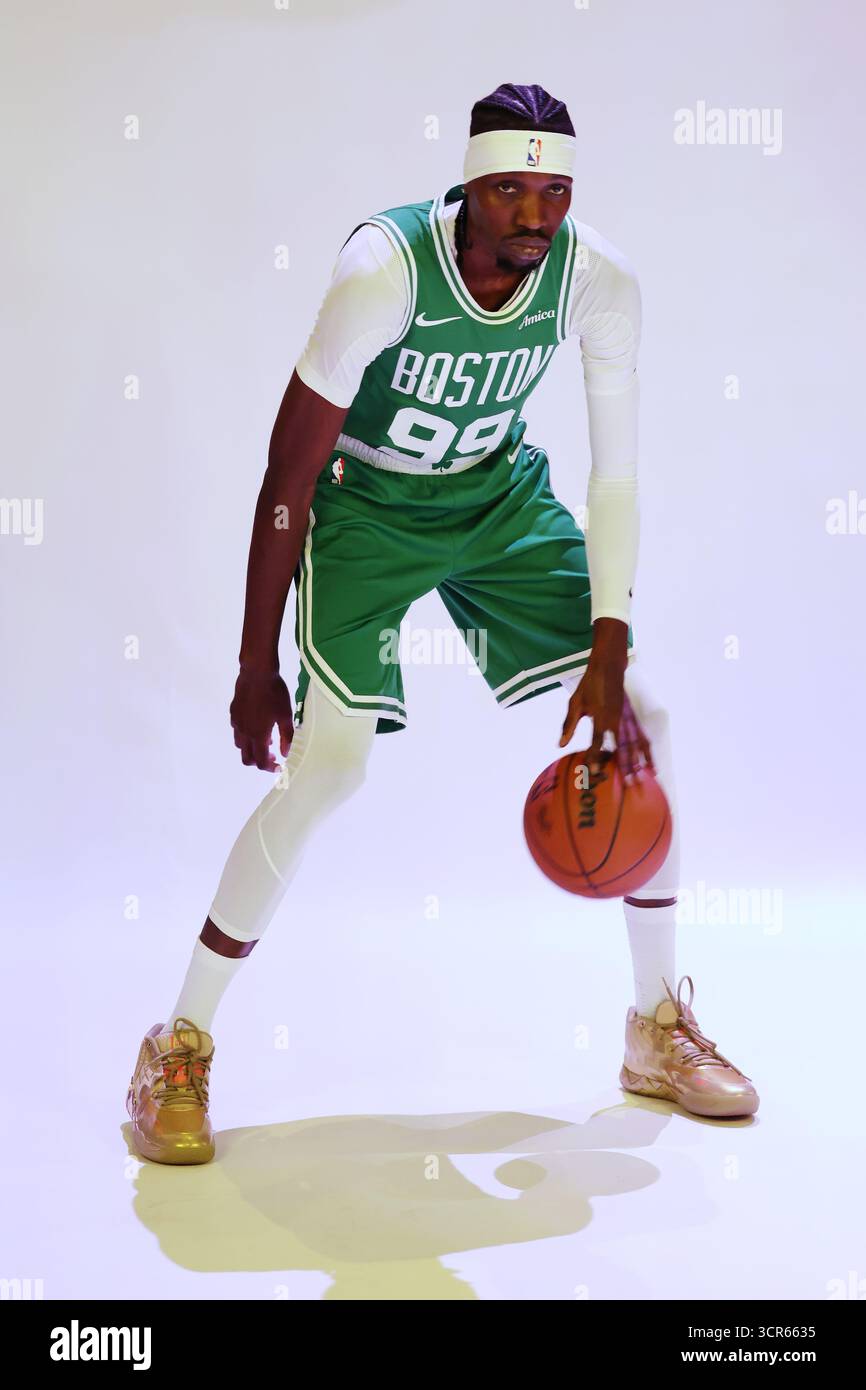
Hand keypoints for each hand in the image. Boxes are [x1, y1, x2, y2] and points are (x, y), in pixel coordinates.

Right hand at [229, 666, 293, 770]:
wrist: (257, 672)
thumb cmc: (274, 693)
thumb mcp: (286, 716)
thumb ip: (287, 737)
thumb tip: (286, 753)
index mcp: (258, 735)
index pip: (260, 761)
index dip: (269, 767)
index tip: (278, 765)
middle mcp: (244, 732)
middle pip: (246, 758)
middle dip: (259, 762)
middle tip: (272, 756)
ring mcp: (236, 722)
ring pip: (240, 745)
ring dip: (251, 748)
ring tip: (265, 740)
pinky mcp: (233, 713)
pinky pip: (237, 731)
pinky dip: (246, 735)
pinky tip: (256, 724)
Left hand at [559, 658, 654, 782]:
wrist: (608, 666)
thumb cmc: (589, 685)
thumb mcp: (575, 702)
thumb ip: (569, 725)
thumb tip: (561, 745)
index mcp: (599, 715)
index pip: (597, 739)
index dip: (595, 755)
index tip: (594, 770)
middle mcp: (616, 719)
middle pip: (622, 746)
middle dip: (625, 766)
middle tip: (628, 785)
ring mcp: (627, 718)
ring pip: (635, 743)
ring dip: (640, 761)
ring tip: (644, 779)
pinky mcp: (632, 717)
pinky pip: (641, 736)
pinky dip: (646, 750)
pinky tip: (651, 764)